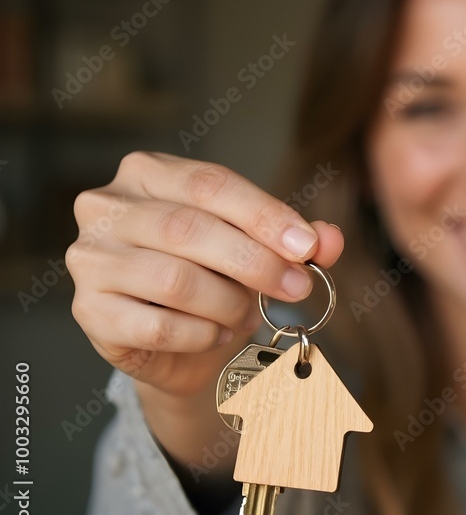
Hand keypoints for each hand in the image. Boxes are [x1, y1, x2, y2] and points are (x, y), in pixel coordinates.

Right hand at [67, 151, 344, 397]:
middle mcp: (107, 206)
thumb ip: (295, 241)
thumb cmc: (215, 277)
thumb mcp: (259, 248)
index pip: (211, 184)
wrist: (177, 342)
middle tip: (297, 287)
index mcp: (148, 172)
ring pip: (174, 279)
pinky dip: (200, 334)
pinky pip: (157, 325)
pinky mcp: (88, 309)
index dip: (265, 215)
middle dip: (256, 262)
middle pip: (189, 228)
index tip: (308, 247)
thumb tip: (329, 239)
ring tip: (245, 314)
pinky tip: (215, 333)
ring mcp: (89, 257)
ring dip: (227, 303)